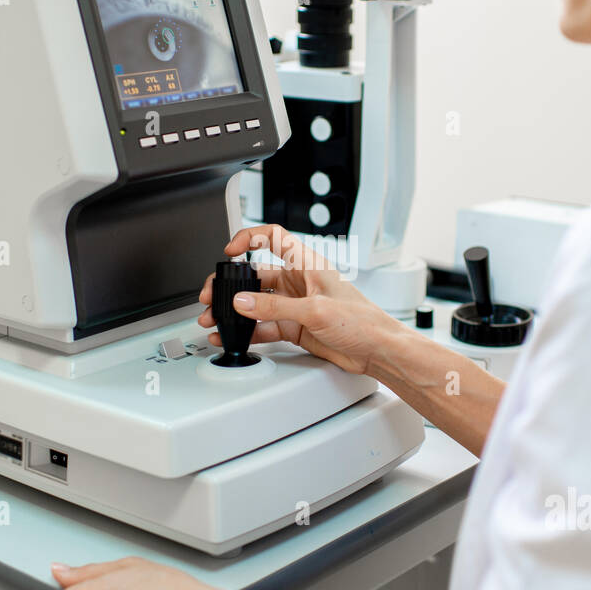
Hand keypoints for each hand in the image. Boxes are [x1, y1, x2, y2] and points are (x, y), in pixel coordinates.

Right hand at [198, 224, 405, 374]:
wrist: (377, 351)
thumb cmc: (363, 322)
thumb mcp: (316, 310)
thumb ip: (275, 307)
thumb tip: (242, 302)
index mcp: (307, 264)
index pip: (273, 237)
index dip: (249, 238)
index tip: (230, 251)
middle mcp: (298, 282)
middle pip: (256, 276)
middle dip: (231, 286)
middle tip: (213, 297)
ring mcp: (295, 305)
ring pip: (255, 303)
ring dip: (234, 312)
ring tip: (214, 321)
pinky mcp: (294, 327)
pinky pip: (263, 325)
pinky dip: (246, 331)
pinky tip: (232, 337)